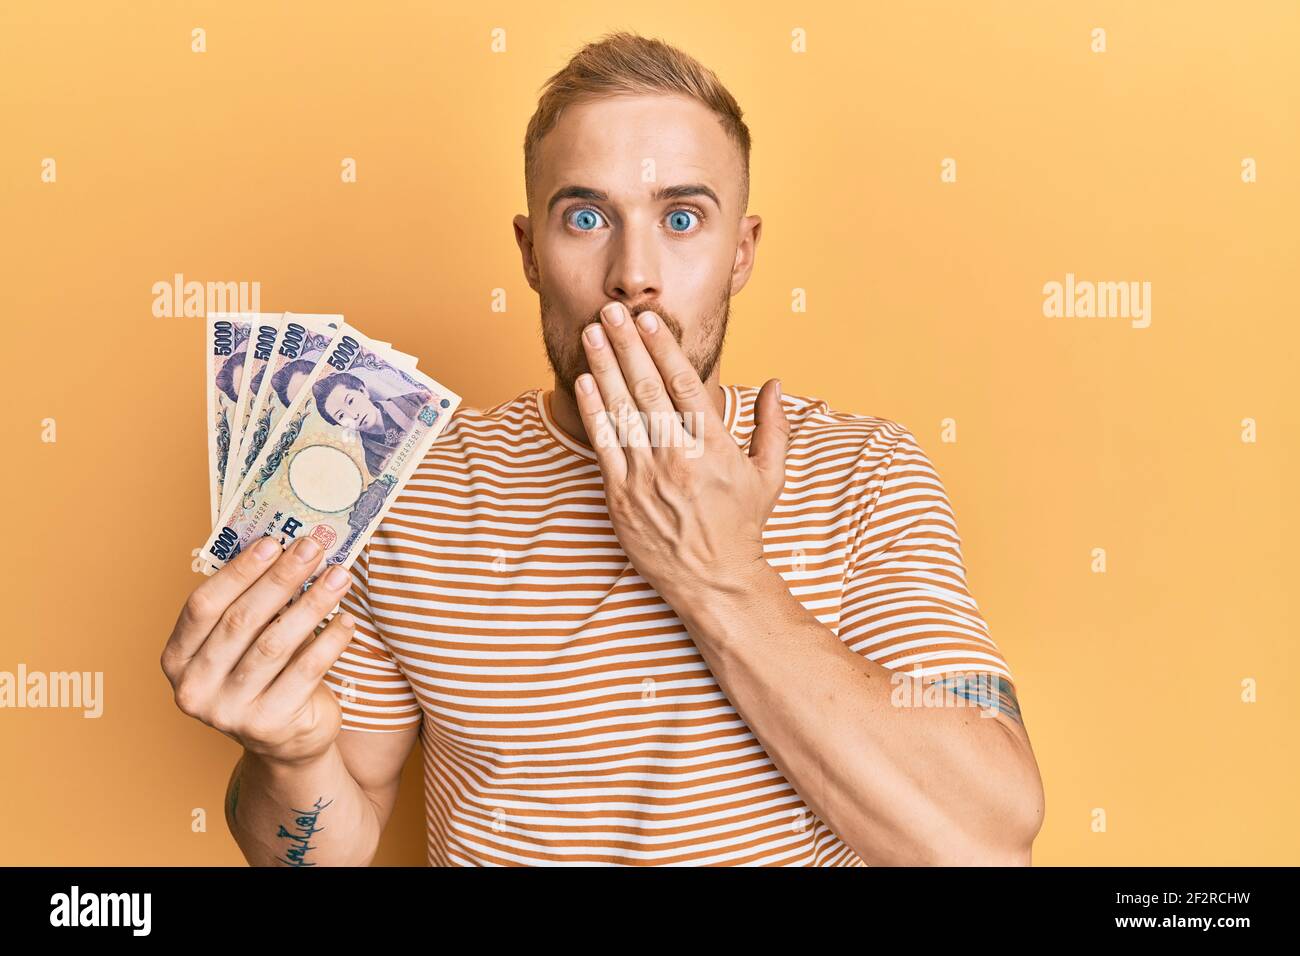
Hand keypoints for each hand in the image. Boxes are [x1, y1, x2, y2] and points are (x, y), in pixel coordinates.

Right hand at [161, 536, 356, 764]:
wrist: (287, 743)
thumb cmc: (265, 677)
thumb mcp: (245, 644)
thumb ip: (251, 605)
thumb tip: (287, 550)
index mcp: (177, 659)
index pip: (202, 606)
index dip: (238, 572)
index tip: (272, 542)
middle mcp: (194, 688)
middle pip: (241, 621)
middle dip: (281, 578)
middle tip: (313, 548)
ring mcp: (229, 711)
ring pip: (275, 644)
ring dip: (312, 603)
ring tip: (339, 576)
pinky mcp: (269, 725)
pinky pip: (305, 671)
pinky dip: (330, 640)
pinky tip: (347, 619)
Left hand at [573, 300, 788, 606]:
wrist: (714, 580)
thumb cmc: (742, 525)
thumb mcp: (769, 475)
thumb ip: (773, 426)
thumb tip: (775, 383)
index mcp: (713, 446)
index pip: (684, 383)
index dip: (663, 346)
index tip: (649, 318)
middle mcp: (678, 456)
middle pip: (646, 387)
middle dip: (627, 344)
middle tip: (612, 310)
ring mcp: (646, 476)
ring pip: (621, 410)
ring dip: (604, 367)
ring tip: (592, 333)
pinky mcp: (621, 497)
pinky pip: (604, 445)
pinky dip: (593, 411)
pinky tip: (585, 382)